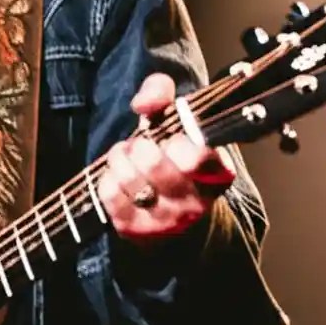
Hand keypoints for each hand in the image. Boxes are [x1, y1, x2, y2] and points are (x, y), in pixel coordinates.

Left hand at [97, 73, 235, 244]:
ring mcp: (165, 222)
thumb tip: (142, 104)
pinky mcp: (136, 230)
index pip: (197, 157)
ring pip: (130, 179)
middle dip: (139, 146)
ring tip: (126, 156)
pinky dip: (108, 176)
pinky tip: (118, 175)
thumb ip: (161, 93)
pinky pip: (110, 194)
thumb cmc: (175, 157)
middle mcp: (195, 204)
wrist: (172, 212)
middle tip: (141, 145)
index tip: (173, 139)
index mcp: (217, 175)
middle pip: (154, 164)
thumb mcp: (175, 118)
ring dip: (120, 158)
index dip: (176, 141)